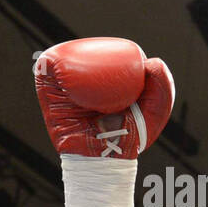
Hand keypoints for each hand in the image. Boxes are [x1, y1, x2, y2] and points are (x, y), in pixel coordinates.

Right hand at [34, 37, 174, 206]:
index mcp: (107, 82)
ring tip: (89, 59)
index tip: (129, 55)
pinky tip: (64, 61)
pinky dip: (51, 63)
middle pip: (84, 55)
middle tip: (108, 59)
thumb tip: (154, 61)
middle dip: (93, 48)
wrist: (105, 157)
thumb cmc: (130, 136)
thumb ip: (163, 89)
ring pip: (64, 59)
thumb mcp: (154, 112)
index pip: (107, 57)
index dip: (116, 50)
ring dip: (70, 51)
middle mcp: (84, 81)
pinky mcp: (48, 93)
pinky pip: (45, 73)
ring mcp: (65, 86)